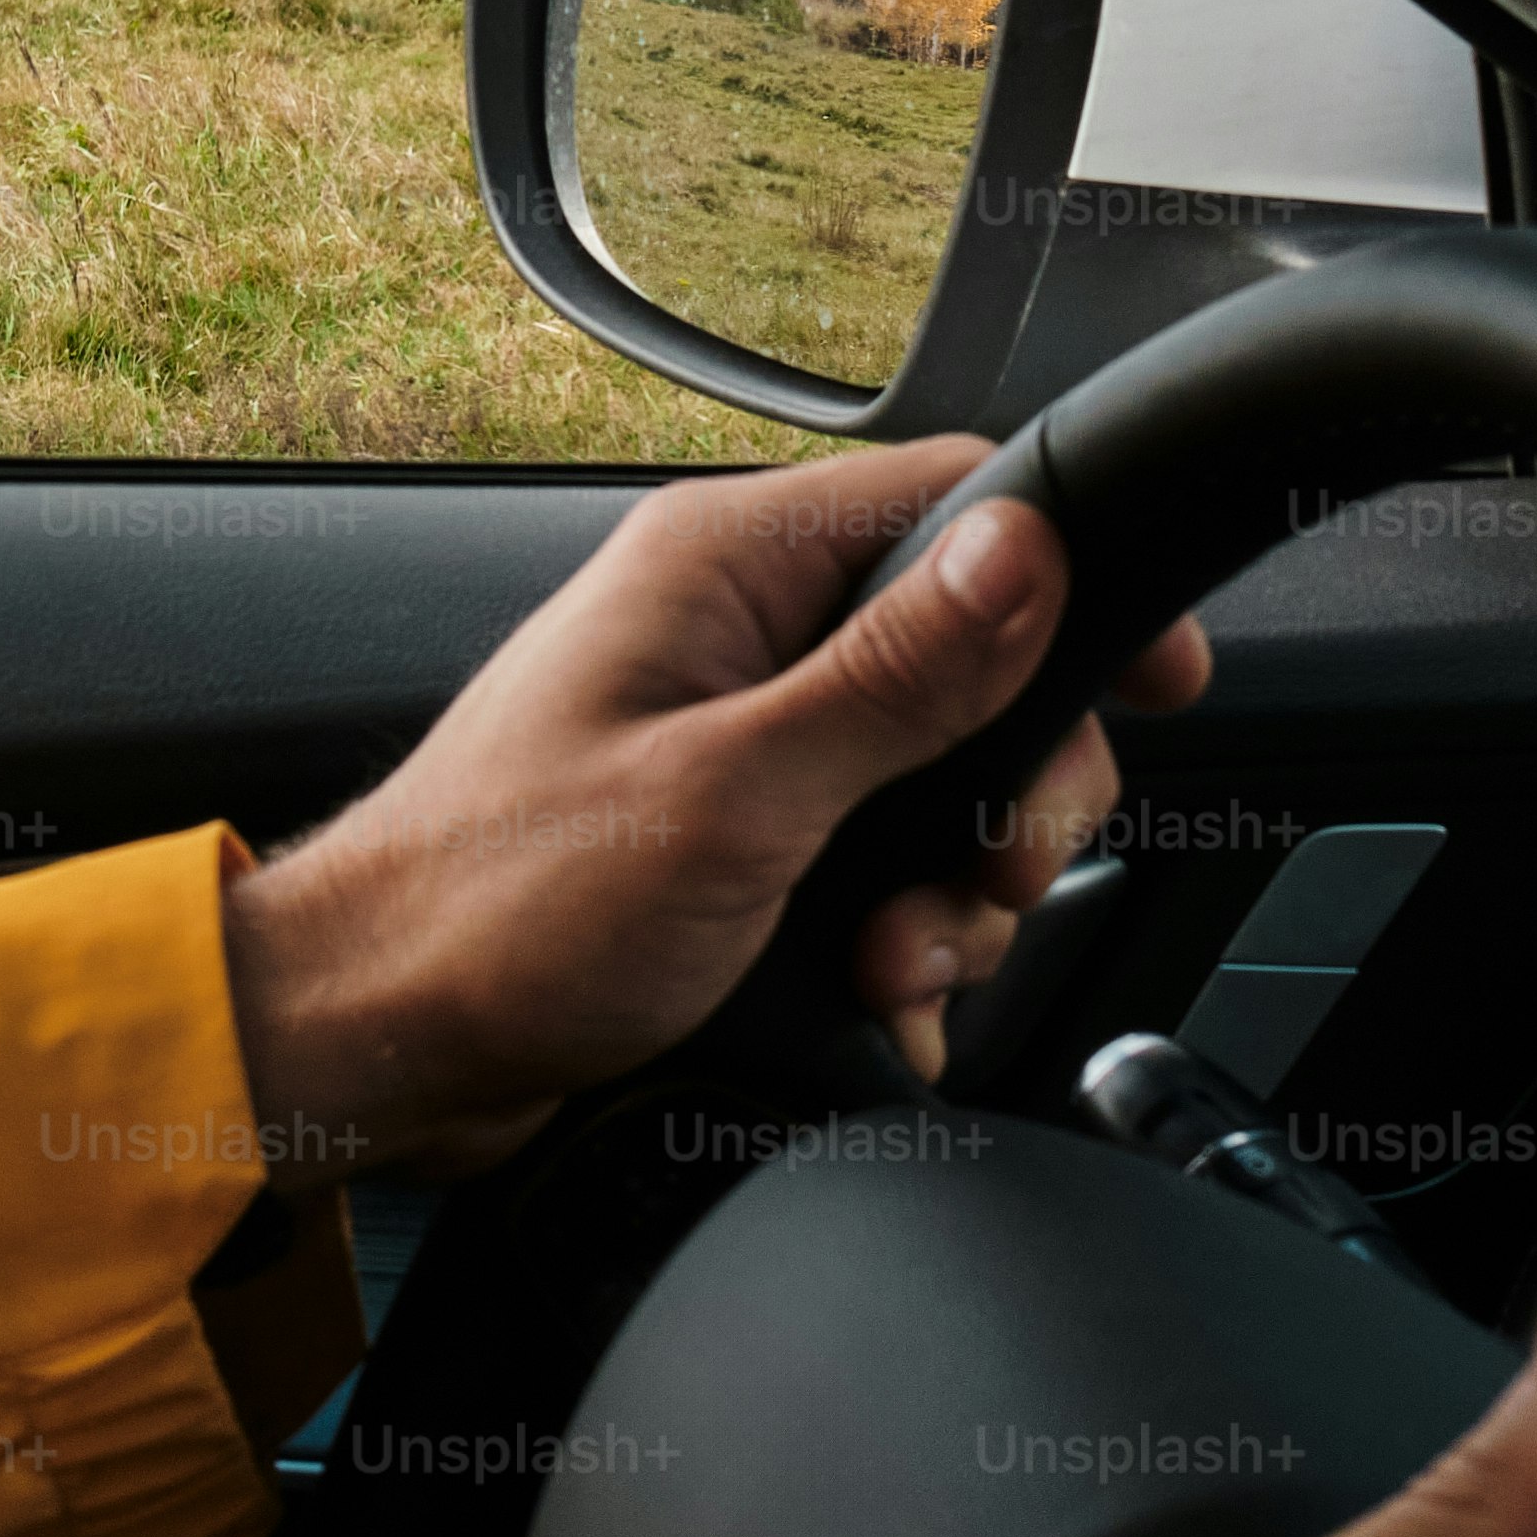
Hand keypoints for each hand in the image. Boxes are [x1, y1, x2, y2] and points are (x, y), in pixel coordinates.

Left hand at [221, 437, 1200, 1179]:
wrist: (380, 1039)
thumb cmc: (497, 906)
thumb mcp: (730, 793)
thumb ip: (891, 678)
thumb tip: (1024, 550)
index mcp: (724, 568)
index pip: (954, 497)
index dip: (1072, 580)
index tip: (1156, 679)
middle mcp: (735, 632)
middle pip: (978, 666)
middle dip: (1004, 801)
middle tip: (967, 883)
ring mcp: (738, 737)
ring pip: (940, 788)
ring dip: (948, 897)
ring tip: (883, 965)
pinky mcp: (737, 838)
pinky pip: (880, 868)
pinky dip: (901, 944)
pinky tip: (875, 1002)